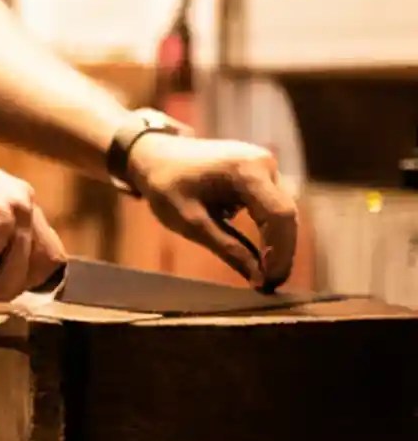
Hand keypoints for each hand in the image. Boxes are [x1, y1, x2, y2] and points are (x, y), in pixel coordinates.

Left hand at [128, 134, 297, 289]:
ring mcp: (264, 164)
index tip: (271, 282)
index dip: (281, 252)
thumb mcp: (191, 222)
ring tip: (264, 276)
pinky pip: (271, 205)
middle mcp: (263, 162)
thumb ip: (228, 249)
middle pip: (285, 214)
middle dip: (281, 252)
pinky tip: (260, 254)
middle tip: (270, 285)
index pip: (279, 215)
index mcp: (246, 169)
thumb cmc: (165, 185)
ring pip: (280, 211)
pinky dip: (267, 230)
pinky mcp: (260, 171)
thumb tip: (260, 280)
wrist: (155, 155)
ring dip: (275, 243)